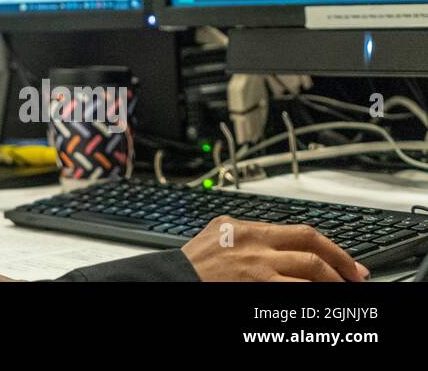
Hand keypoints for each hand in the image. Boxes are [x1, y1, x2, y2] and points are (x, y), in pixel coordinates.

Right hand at [181, 215, 370, 281]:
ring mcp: (257, 269)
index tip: (349, 265)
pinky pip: (294, 293)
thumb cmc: (192, 262)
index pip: (303, 233)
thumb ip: (246, 230)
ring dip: (331, 284)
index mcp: (249, 228)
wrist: (174, 279)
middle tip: (357, 279)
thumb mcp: (218, 232)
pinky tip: (319, 302)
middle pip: (312, 251)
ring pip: (309, 273)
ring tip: (342, 293)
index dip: (334, 250)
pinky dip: (311, 297)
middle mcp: (256, 246)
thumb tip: (273, 235)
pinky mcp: (254, 289)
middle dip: (342, 266)